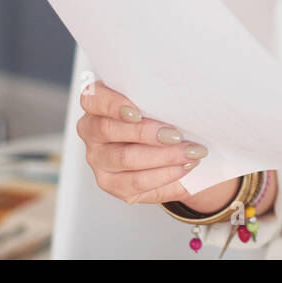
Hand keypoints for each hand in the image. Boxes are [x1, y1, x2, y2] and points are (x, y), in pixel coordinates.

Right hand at [77, 80, 209, 204]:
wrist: (170, 151)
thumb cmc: (159, 119)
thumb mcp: (156, 104)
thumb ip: (157, 100)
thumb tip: (180, 102)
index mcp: (97, 104)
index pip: (92, 99)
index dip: (112, 105)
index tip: (137, 112)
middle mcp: (92, 131)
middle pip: (109, 130)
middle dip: (147, 133)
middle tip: (176, 135)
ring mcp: (98, 159)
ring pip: (125, 158)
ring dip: (163, 155)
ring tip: (189, 152)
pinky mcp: (111, 183)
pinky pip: (137, 181)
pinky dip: (165, 174)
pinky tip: (183, 167)